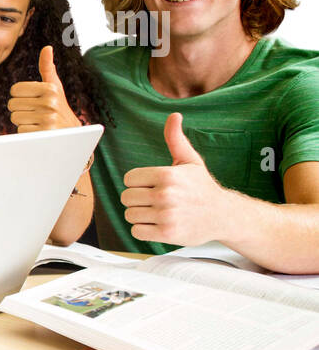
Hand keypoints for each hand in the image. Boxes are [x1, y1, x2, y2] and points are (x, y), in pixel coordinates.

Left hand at [8, 46, 82, 131]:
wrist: (74, 135)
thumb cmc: (59, 108)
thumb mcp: (55, 88)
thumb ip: (47, 68)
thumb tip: (47, 47)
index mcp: (50, 89)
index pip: (15, 89)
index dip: (20, 96)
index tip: (32, 100)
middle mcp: (50, 103)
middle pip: (12, 104)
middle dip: (21, 110)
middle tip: (35, 113)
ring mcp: (47, 119)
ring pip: (14, 117)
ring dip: (23, 122)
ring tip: (38, 122)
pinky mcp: (43, 134)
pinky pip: (20, 131)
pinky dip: (26, 133)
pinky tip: (38, 131)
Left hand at [120, 113, 228, 245]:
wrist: (223, 215)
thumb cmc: (202, 187)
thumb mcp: (190, 161)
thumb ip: (176, 139)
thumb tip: (174, 116)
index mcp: (167, 175)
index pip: (128, 179)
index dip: (138, 183)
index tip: (151, 185)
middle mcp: (165, 195)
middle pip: (126, 197)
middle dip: (138, 199)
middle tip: (155, 200)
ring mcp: (166, 215)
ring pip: (129, 215)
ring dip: (140, 215)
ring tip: (158, 211)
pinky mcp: (166, 233)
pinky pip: (136, 231)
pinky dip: (144, 229)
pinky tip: (158, 224)